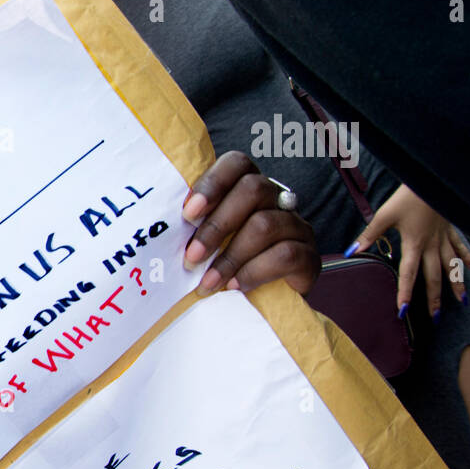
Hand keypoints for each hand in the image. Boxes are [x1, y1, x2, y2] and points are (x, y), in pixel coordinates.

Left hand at [181, 151, 319, 294]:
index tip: (188, 214)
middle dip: (216, 225)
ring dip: (230, 257)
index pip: (238, 163)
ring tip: (208, 283)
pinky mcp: (309, 257)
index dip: (213, 183)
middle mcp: (277, 200)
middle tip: (191, 257)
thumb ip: (193, 226)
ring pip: (266, 224)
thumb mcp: (206, 242)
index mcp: (249, 188)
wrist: (261, 305)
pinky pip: (286, 254)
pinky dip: (255, 272)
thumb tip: (159, 227)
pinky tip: (236, 287)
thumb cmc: (224, 268)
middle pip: (253, 190)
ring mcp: (297, 227)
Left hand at [345, 184, 469, 319]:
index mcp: (415, 244)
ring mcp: (444, 239)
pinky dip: (467, 259)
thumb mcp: (385, 215)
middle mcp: (432, 246)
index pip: (408, 274)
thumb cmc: (407, 198)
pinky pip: (462, 248)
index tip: (403, 311)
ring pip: (452, 266)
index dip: (405, 293)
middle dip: (435, 298)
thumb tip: (353, 251)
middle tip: (436, 317)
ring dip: (456, 284)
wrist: (431, 181)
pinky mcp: (451, 230)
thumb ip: (370, 235)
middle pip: (434, 277)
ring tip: (461, 301)